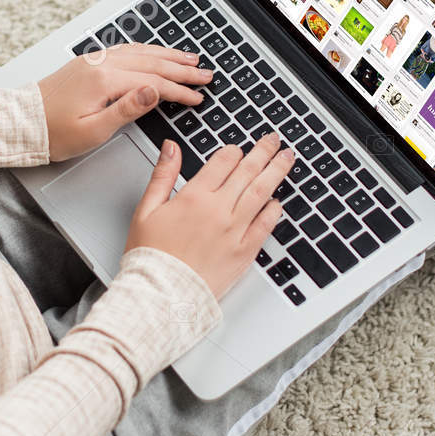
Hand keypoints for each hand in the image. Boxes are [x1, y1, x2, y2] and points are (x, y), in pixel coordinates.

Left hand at [38, 44, 212, 162]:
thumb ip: (127, 110)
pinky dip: (147, 51)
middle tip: (205, 74)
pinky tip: (155, 53)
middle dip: (182, 68)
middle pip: (151, 62)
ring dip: (167, 55)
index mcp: (104, 81)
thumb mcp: (93, 131)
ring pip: (140, 52)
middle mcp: (100, 64)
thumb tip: (154, 92)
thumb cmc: (53, 133)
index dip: (179, 90)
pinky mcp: (88, 63)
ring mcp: (94, 61)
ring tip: (189, 59)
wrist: (21, 123)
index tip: (198, 97)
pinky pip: (125, 50)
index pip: (153, 83)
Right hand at [126, 132, 292, 295]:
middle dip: (263, 151)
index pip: (223, 162)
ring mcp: (235, 231)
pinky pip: (266, 225)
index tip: (238, 148)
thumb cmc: (151, 257)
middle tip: (274, 140)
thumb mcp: (146, 210)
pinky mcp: (244, 252)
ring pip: (262, 192)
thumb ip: (162, 175)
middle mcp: (218, 210)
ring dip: (277, 171)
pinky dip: (274, 210)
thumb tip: (171, 147)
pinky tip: (278, 201)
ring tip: (287, 158)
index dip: (233, 151)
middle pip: (248, 171)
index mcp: (194, 196)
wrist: (161, 295)